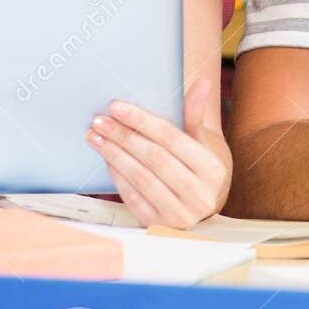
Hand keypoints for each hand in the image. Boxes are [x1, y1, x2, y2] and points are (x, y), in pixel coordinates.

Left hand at [88, 76, 229, 227]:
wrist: (205, 205)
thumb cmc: (200, 167)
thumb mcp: (203, 142)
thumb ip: (195, 114)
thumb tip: (202, 82)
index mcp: (213, 169)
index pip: (172, 139)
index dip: (142, 121)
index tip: (116, 106)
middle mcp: (200, 194)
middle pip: (154, 158)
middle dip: (123, 136)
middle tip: (99, 120)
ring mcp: (180, 214)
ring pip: (141, 178)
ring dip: (114, 155)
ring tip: (95, 136)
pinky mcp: (159, 225)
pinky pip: (133, 198)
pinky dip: (117, 176)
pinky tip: (106, 159)